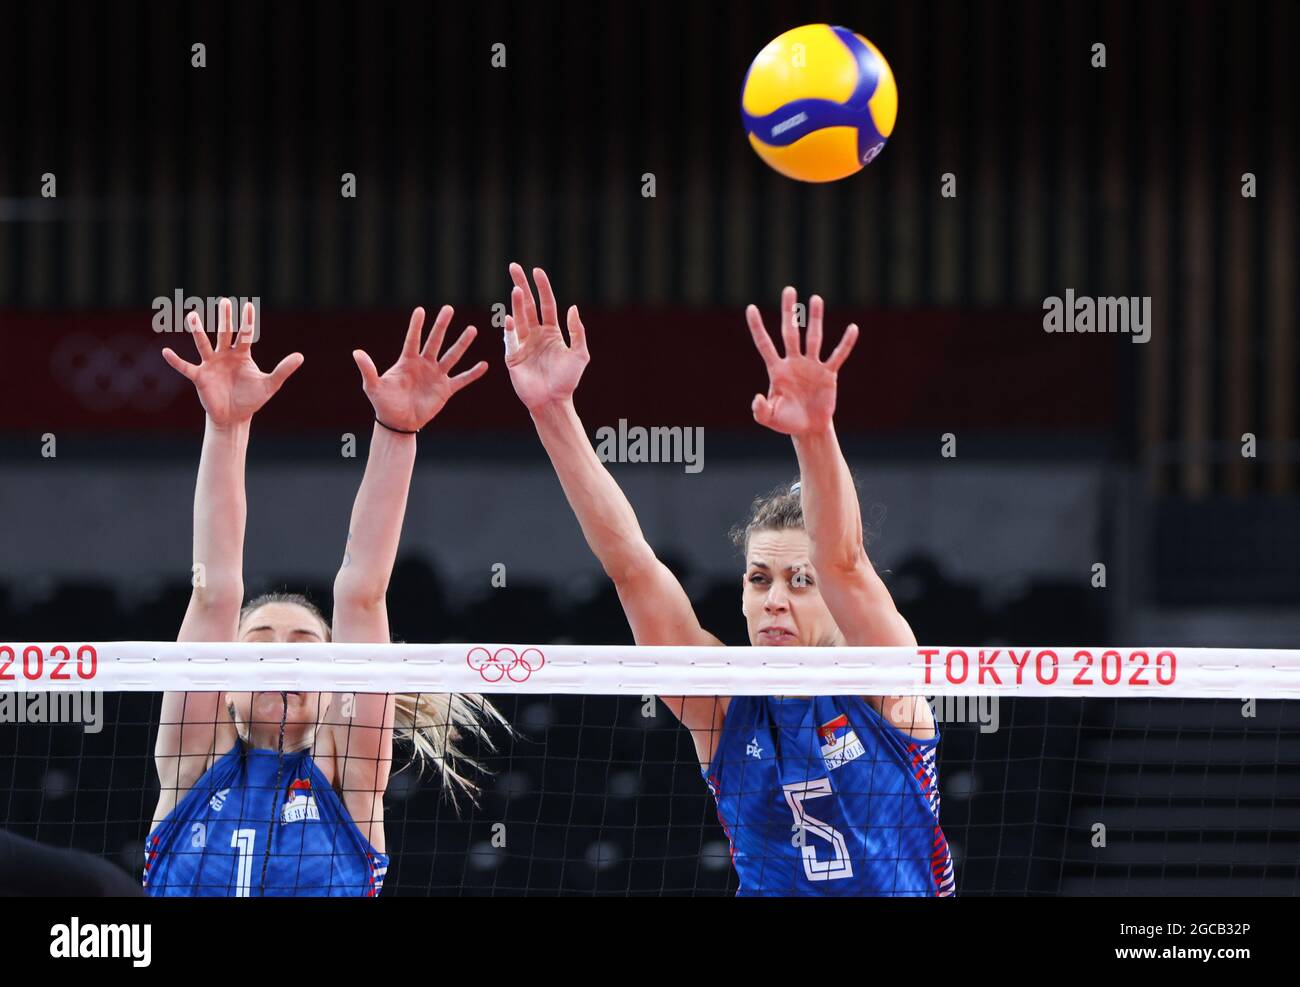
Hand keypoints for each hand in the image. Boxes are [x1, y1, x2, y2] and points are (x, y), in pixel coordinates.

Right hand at [162, 299, 303, 426]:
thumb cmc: (251, 398)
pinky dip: (176, 361)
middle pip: (224, 333)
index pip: (245, 334)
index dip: (247, 321)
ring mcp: (211, 364)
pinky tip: (166, 352)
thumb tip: (301, 356)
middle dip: (225, 318)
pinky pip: (186, 367)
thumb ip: (283, 370)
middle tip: (224, 301)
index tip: (249, 305)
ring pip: (203, 344)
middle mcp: (225, 355)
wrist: (235, 416)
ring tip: (192, 315)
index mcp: (241, 355)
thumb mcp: (270, 384)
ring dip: (198, 331)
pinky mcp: (200, 377)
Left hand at [352, 306, 486, 431]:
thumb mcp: (373, 386)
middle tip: (449, 309)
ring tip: (472, 329)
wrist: (398, 423)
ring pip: (452, 356)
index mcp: (407, 361)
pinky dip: (473, 373)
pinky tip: (484, 365)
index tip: (421, 310)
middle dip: (442, 325)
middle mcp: (424, 364)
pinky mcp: (445, 390)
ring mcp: (436, 376)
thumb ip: (368, 369)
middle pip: (435, 341)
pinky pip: (462, 379)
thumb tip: (356, 352)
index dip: (416, 325)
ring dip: (462, 344)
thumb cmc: (383, 404)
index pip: (413, 339)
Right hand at [503, 262, 588, 410]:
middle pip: (527, 305)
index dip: (542, 287)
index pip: (546, 304)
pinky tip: (509, 318)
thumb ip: (577, 332)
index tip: (537, 271)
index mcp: (551, 332)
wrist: (553, 401)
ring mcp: (522, 344)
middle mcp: (535, 334)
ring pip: (518, 318)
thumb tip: (573, 308)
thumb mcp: (580, 354)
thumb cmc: (568, 380)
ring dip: (516, 304)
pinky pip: (510, 340)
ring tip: (515, 288)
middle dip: (521, 285)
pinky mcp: (512, 357)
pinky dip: (509, 329)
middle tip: (514, 266)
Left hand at [746, 287, 857, 435]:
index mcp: (777, 370)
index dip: (757, 327)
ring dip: (815, 319)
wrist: (808, 429)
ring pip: (814, 338)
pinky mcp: (828, 374)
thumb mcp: (769, 418)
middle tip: (789, 289)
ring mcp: (812, 366)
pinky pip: (838, 355)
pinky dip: (845, 343)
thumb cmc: (786, 422)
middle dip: (789, 311)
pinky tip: (853, 328)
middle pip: (790, 332)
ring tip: (815, 299)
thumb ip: (760, 410)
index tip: (750, 308)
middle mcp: (794, 362)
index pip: (765, 344)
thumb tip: (757, 398)